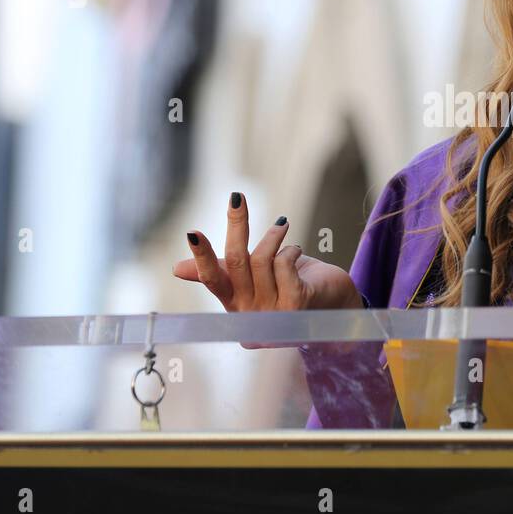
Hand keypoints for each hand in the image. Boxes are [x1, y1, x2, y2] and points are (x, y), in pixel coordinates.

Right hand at [172, 192, 362, 312]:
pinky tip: (296, 251)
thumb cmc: (291, 287)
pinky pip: (284, 264)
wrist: (336, 308)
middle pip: (236, 262)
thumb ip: (221, 272)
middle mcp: (251, 315)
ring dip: (273, 236)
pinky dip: (290, 250)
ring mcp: (274, 314)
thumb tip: (177, 269)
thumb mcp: (253, 279)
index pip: (212, 281)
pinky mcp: (297, 303)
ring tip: (282, 227)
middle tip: (237, 198)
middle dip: (236, 226)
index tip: (191, 233)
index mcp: (235, 306)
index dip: (202, 257)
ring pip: (262, 259)